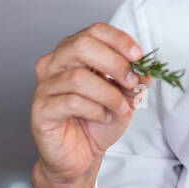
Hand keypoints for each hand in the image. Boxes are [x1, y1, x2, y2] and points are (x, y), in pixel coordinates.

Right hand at [30, 23, 152, 184]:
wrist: (80, 156)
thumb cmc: (96, 122)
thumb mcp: (124, 97)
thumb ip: (135, 80)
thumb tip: (147, 67)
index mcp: (73, 53)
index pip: (94, 31)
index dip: (119, 40)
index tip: (138, 56)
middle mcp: (54, 64)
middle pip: (82, 45)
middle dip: (114, 63)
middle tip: (131, 82)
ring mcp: (44, 86)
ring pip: (78, 77)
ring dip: (108, 94)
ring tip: (120, 108)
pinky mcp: (41, 109)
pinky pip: (70, 102)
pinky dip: (94, 110)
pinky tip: (102, 117)